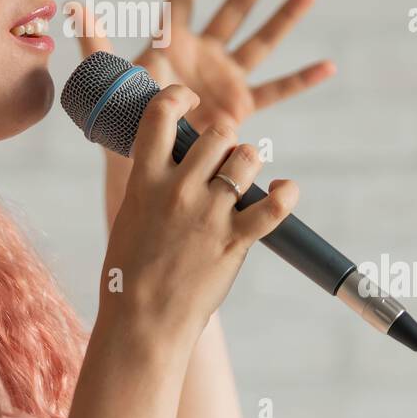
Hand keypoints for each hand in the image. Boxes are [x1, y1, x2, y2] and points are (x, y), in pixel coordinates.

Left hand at [68, 0, 335, 132]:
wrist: (145, 163)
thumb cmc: (123, 119)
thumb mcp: (111, 78)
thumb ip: (95, 44)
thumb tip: (74, 6)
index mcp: (171, 43)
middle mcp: (203, 54)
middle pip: (234, 9)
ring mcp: (224, 78)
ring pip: (261, 41)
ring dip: (285, 16)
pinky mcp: (240, 107)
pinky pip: (276, 90)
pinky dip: (301, 79)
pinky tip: (327, 66)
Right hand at [101, 83, 299, 343]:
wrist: (142, 320)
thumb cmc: (130, 272)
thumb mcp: (132, 214)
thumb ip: (151, 183)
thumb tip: (171, 160)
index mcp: (145, 180)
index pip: (160, 114)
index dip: (178, 97)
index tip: (188, 100)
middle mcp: (178, 190)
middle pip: (217, 134)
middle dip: (225, 139)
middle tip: (222, 157)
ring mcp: (208, 214)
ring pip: (245, 159)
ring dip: (250, 162)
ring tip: (244, 177)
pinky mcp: (235, 240)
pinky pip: (274, 207)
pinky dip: (287, 195)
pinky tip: (286, 190)